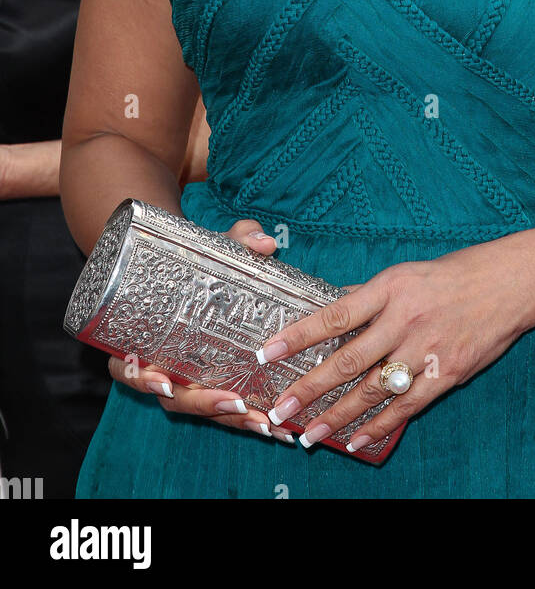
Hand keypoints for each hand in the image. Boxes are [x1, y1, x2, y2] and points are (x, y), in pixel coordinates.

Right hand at [106, 218, 294, 442]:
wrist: (201, 271)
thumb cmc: (199, 260)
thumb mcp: (215, 246)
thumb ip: (238, 238)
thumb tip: (262, 242)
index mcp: (143, 336)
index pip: (127, 366)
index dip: (140, 377)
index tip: (162, 381)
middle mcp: (160, 365)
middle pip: (172, 398)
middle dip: (203, 405)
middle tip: (236, 405)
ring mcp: (186, 378)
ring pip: (200, 408)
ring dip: (231, 419)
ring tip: (265, 424)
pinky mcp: (213, 384)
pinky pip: (224, 408)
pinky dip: (247, 419)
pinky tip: (276, 427)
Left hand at [257, 233, 534, 451]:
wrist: (512, 282)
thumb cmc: (457, 273)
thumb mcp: (408, 273)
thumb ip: (373, 297)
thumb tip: (335, 310)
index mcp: (390, 287)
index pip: (335, 315)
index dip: (299, 335)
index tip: (268, 352)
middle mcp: (405, 318)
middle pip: (348, 361)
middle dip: (309, 389)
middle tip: (280, 409)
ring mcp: (426, 349)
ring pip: (373, 390)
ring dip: (338, 415)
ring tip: (310, 434)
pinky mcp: (447, 373)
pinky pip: (406, 406)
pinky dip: (379, 425)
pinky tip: (356, 439)